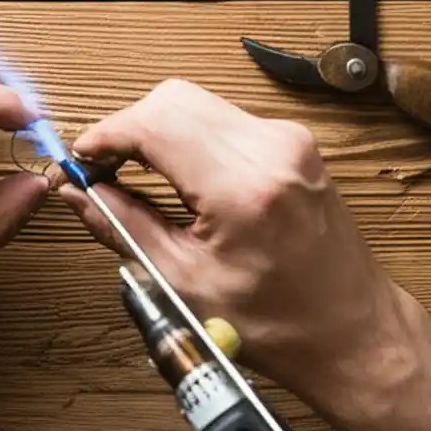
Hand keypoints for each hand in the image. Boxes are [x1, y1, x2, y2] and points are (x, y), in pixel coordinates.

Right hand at [61, 80, 430, 430]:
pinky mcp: (293, 142)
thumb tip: (78, 193)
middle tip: (99, 170)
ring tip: (130, 174)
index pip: (153, 123)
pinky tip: (171, 173)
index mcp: (243, 187)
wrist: (353, 332)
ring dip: (154, 130)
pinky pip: (222, 117)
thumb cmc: (280, 322)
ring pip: (195, 102)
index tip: (77, 161)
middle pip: (172, 99)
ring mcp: (288, 140)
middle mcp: (271, 149)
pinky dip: (185, 135)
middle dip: (126, 128)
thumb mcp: (183, 283)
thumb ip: (123, 226)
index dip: (104, 136)